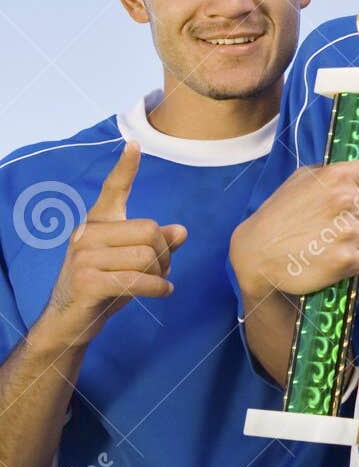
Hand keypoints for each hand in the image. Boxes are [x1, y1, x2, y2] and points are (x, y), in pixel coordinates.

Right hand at [33, 143, 186, 351]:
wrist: (69, 322)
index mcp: (97, 224)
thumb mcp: (131, 263)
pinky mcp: (87, 281)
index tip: (134, 144)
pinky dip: (157, 288)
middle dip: (165, 255)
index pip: (113, 190)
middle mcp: (87, 234)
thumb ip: (155, 245)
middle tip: (161, 272)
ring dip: (161, 274)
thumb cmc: (104, 288)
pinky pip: (139, 279)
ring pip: (148, 256)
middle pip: (151, 231)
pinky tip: (162, 293)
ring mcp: (84, 257)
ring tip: (156, 283)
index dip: (126, 168)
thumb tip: (181, 231)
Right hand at [229, 157, 358, 300]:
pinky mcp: (345, 260)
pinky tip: (342, 256)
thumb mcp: (302, 179)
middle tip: (355, 220)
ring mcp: (347, 232)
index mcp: (336, 177)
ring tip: (344, 240)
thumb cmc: (279, 215)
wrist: (256, 254)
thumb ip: (334, 174)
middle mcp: (345, 201)